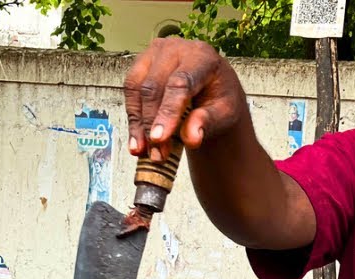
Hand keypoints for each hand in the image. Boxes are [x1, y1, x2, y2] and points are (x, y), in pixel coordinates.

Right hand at [123, 38, 247, 161]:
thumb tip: (192, 138)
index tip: (159, 139)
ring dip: (138, 123)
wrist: (212, 87)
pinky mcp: (142, 63)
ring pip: (137, 88)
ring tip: (144, 151)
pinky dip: (133, 117)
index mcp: (203, 57)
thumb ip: (208, 123)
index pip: (181, 83)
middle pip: (155, 87)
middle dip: (151, 123)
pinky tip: (137, 140)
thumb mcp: (224, 113)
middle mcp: (177, 48)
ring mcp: (156, 52)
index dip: (167, 112)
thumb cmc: (220, 99)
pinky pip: (130, 90)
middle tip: (156, 154)